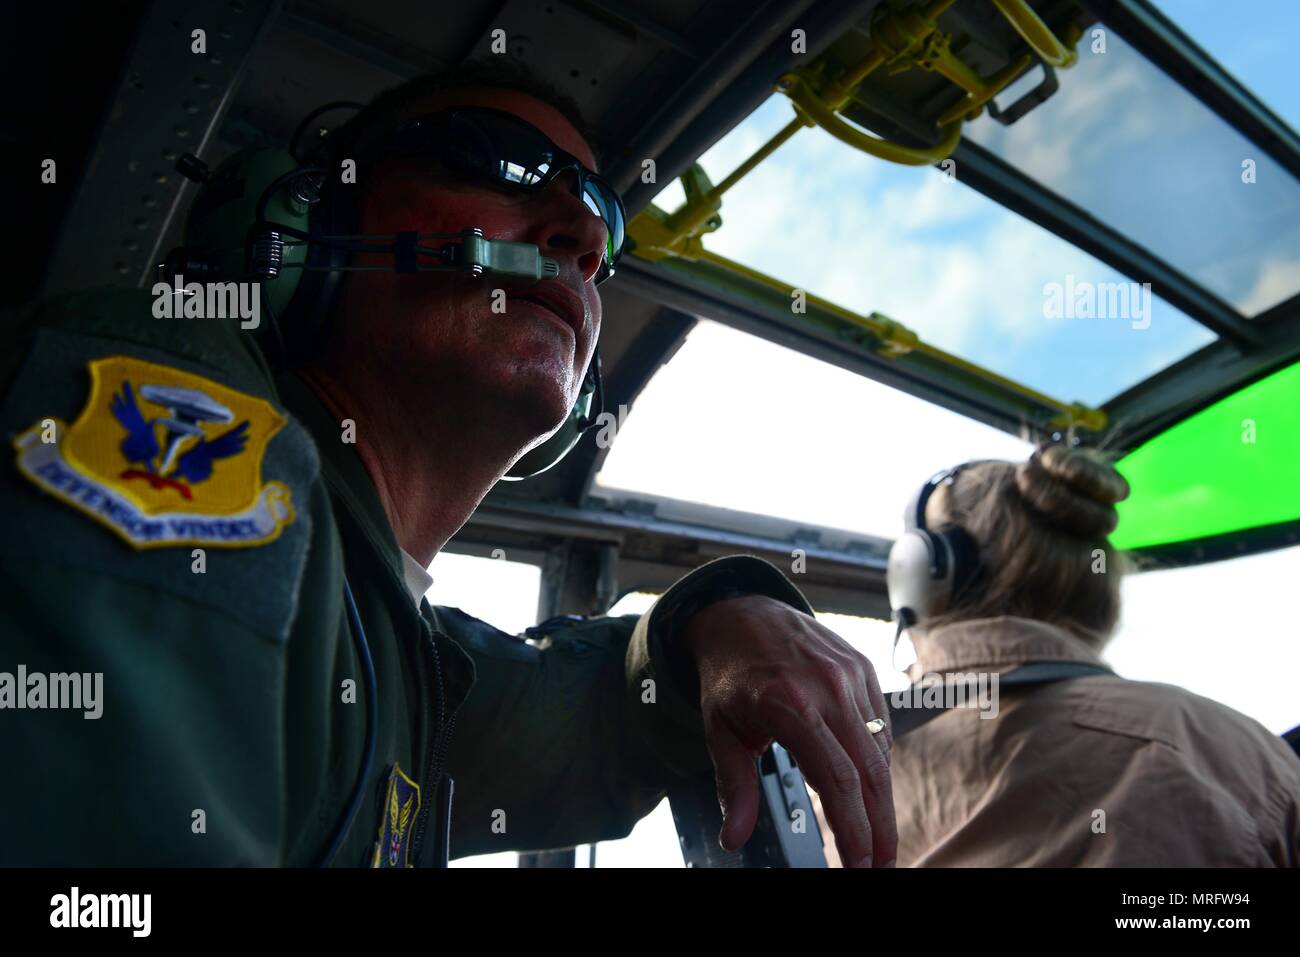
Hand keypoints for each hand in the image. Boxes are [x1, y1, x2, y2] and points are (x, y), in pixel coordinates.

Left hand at [681, 594, 895, 866]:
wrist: (741, 613)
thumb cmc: (729, 674)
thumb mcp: (718, 729)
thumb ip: (733, 785)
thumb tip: (733, 838)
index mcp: (792, 704)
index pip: (837, 779)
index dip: (854, 828)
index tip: (858, 864)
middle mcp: (830, 687)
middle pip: (871, 772)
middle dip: (880, 827)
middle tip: (881, 864)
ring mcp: (852, 675)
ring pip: (880, 752)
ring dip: (882, 799)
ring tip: (876, 835)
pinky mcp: (863, 669)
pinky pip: (879, 727)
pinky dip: (877, 763)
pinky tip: (868, 789)